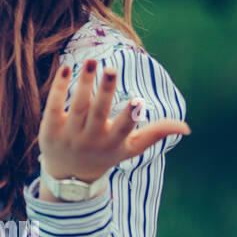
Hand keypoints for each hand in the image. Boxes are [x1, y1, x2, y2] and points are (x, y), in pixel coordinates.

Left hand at [39, 58, 190, 186]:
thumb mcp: (131, 147)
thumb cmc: (105, 154)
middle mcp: (90, 139)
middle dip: (106, 92)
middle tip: (112, 68)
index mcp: (113, 143)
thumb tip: (187, 128)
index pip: (122, 129)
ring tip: (91, 61)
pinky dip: (58, 87)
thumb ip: (156, 134)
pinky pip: (53, 106)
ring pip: (77, 106)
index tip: (138, 100)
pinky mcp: (49, 129)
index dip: (130, 116)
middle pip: (97, 113)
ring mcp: (68, 134)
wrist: (69, 175)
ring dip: (84, 83)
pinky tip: (65, 68)